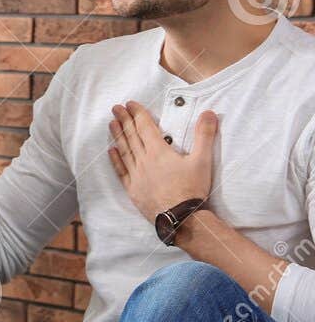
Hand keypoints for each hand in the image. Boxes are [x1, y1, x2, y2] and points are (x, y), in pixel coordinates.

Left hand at [108, 101, 215, 222]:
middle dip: (124, 120)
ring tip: (111, 123)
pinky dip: (116, 160)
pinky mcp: (133, 190)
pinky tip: (111, 151)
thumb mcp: (203, 160)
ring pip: (124, 151)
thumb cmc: (193, 189)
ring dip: (117, 136)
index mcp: (159, 152)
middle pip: (131, 136)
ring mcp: (136, 176)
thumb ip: (205, 135)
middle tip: (115, 108)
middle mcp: (144, 161)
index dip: (137, 113)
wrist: (181, 218)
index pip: (145, 127)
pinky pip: (121, 171)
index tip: (130, 103)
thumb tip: (209, 113)